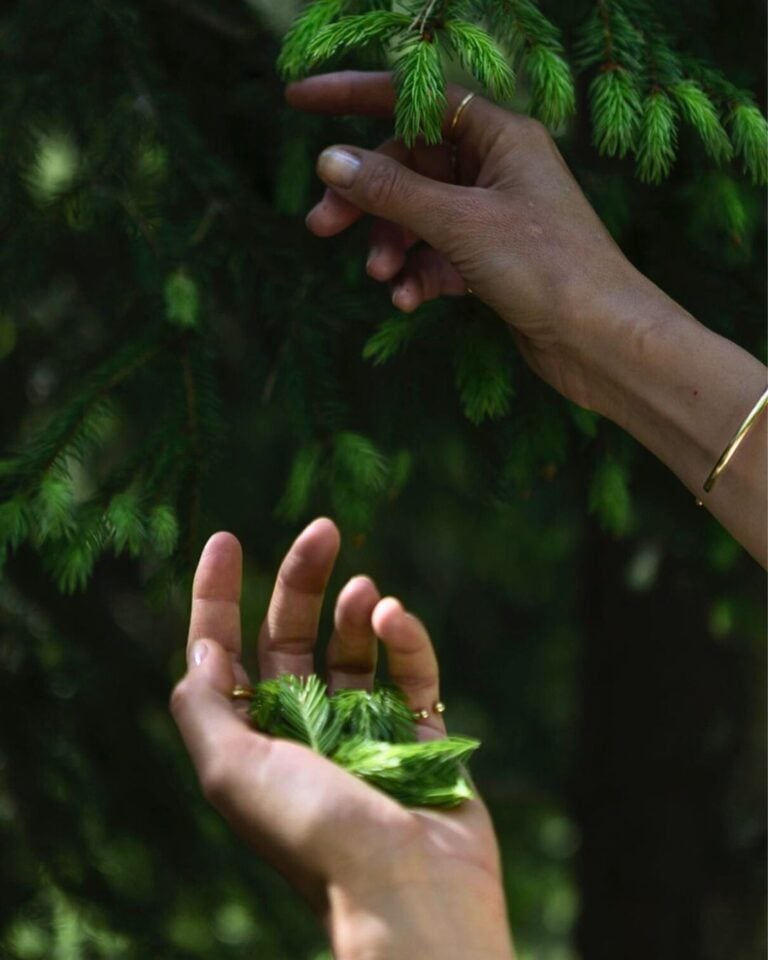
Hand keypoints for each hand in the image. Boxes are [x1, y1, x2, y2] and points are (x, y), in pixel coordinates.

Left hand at [170, 518, 514, 959]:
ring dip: (355, 610)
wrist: (410, 891)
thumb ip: (204, 706)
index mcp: (252, 739)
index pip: (225, 653)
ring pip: (355, 648)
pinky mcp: (422, 733)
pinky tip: (396, 618)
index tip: (226, 539)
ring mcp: (365, 729)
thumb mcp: (231, 770)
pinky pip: (412, 671)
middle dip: (303, 581)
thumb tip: (202, 646)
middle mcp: (304, 730)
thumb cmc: (313, 833)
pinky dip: (405, 639)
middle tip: (323, 530)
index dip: (217, 596)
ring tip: (364, 593)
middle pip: (294, 637)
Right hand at [286, 70, 653, 410]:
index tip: (299, 101)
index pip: (416, 97)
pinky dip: (419, 275)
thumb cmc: (547, 268)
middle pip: (410, 165)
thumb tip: (330, 160)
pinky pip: (439, 257)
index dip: (353, 96)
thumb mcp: (460, 223)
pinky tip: (407, 301)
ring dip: (392, 244)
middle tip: (320, 226)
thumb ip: (392, 190)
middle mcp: (498, 169)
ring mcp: (496, 218)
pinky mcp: (494, 263)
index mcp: (501, 136)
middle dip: (366, 197)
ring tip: (379, 276)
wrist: (602, 341)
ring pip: (421, 216)